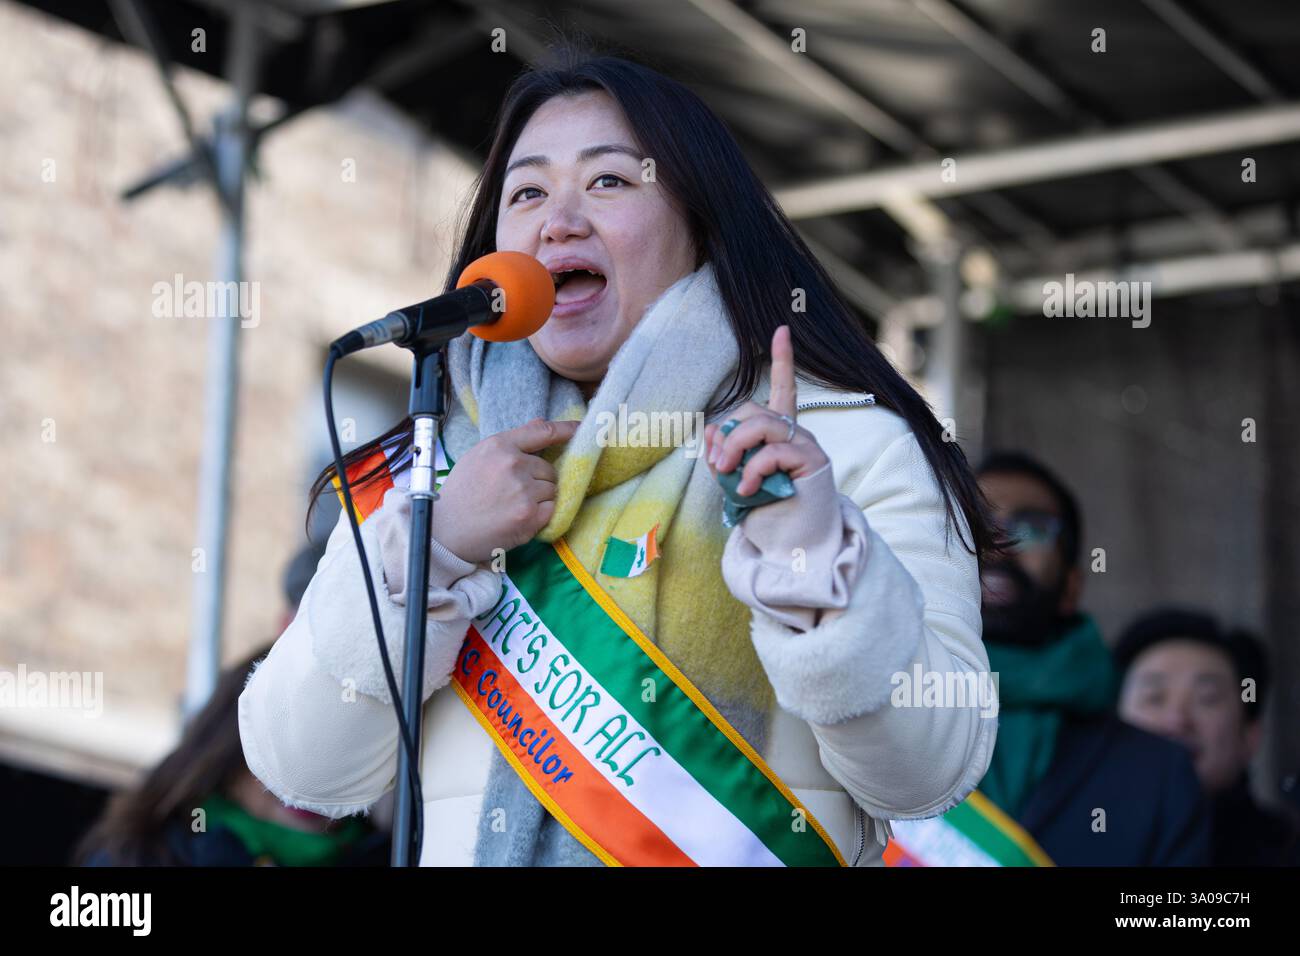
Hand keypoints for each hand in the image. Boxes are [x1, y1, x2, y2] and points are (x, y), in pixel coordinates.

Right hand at [433, 418, 577, 561]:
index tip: (581, 428)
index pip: (542, 432)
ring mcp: (523, 490)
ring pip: (552, 490)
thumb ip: (511, 442)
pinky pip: (552, 510)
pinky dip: (541, 516)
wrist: (446, 530)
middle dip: (539, 481)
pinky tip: (519, 519)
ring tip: (513, 507)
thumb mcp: (478, 457)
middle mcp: (513, 464)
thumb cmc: (461, 494)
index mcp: (499, 445)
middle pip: (549, 469)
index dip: (566, 429)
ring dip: (540, 499)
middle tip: (514, 494)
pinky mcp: (529, 515)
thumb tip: (540, 422)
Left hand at [704, 325, 828, 495]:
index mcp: (780, 433)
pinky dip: (752, 471)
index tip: (782, 330)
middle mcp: (796, 432)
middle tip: (718, 466)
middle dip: (728, 435)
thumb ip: (725, 455)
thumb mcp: (736, 480)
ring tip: (728, 473)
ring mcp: (806, 445)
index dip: (784, 359)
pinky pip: (772, 453)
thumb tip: (713, 430)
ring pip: (761, 425)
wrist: (795, 542)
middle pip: (754, 410)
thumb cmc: (767, 511)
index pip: (783, 387)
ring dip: (736, 447)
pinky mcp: (812, 462)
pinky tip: (747, 491)